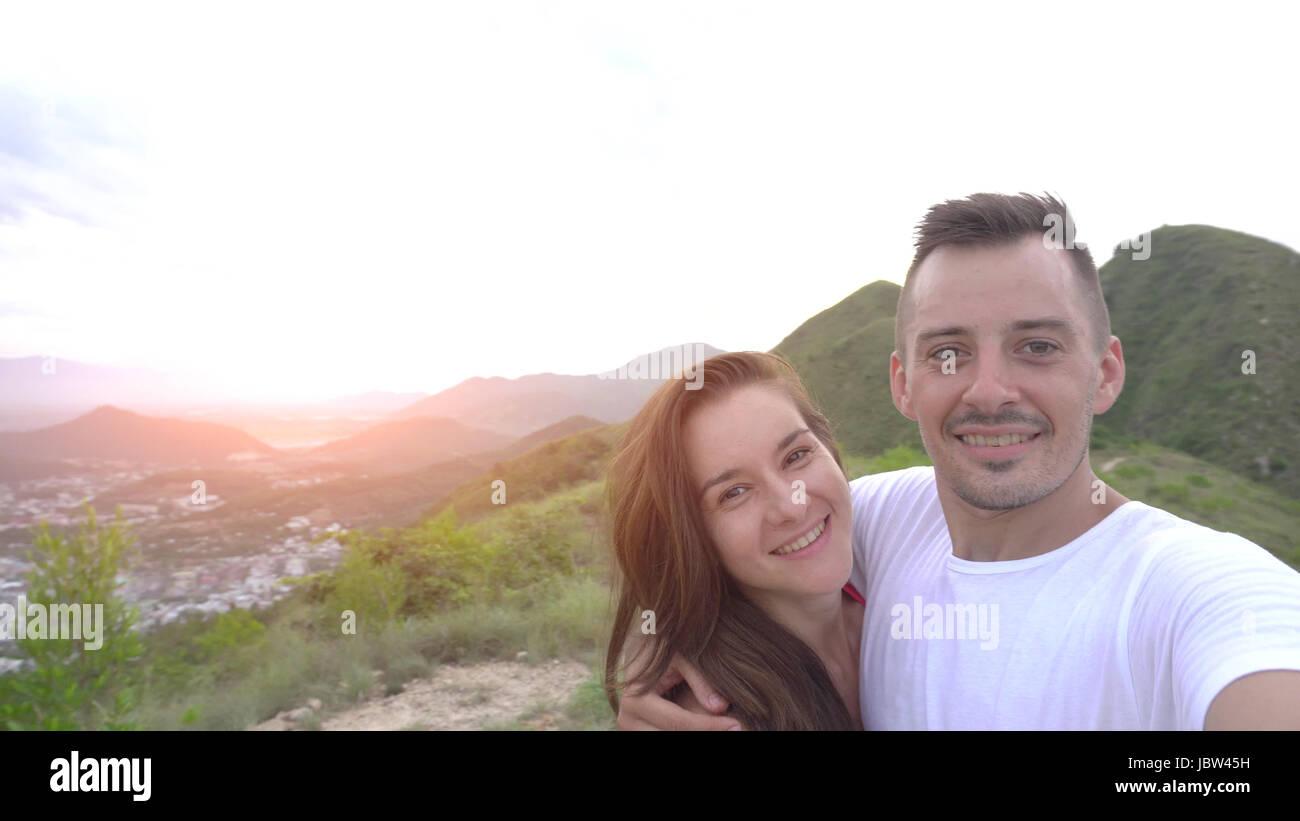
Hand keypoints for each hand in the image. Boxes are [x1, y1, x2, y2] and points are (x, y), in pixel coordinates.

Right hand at [616, 650, 742, 730]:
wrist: (640, 643)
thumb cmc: (664, 645)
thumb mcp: (682, 655)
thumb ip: (700, 679)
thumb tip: (721, 707)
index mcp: (636, 698)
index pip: (678, 723)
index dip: (710, 726)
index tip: (737, 725)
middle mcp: (628, 719)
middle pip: (672, 736)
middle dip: (705, 734)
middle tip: (737, 729)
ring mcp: (631, 729)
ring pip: (667, 740)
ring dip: (696, 734)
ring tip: (725, 727)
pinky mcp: (638, 730)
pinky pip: (664, 736)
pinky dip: (686, 732)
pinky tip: (710, 727)